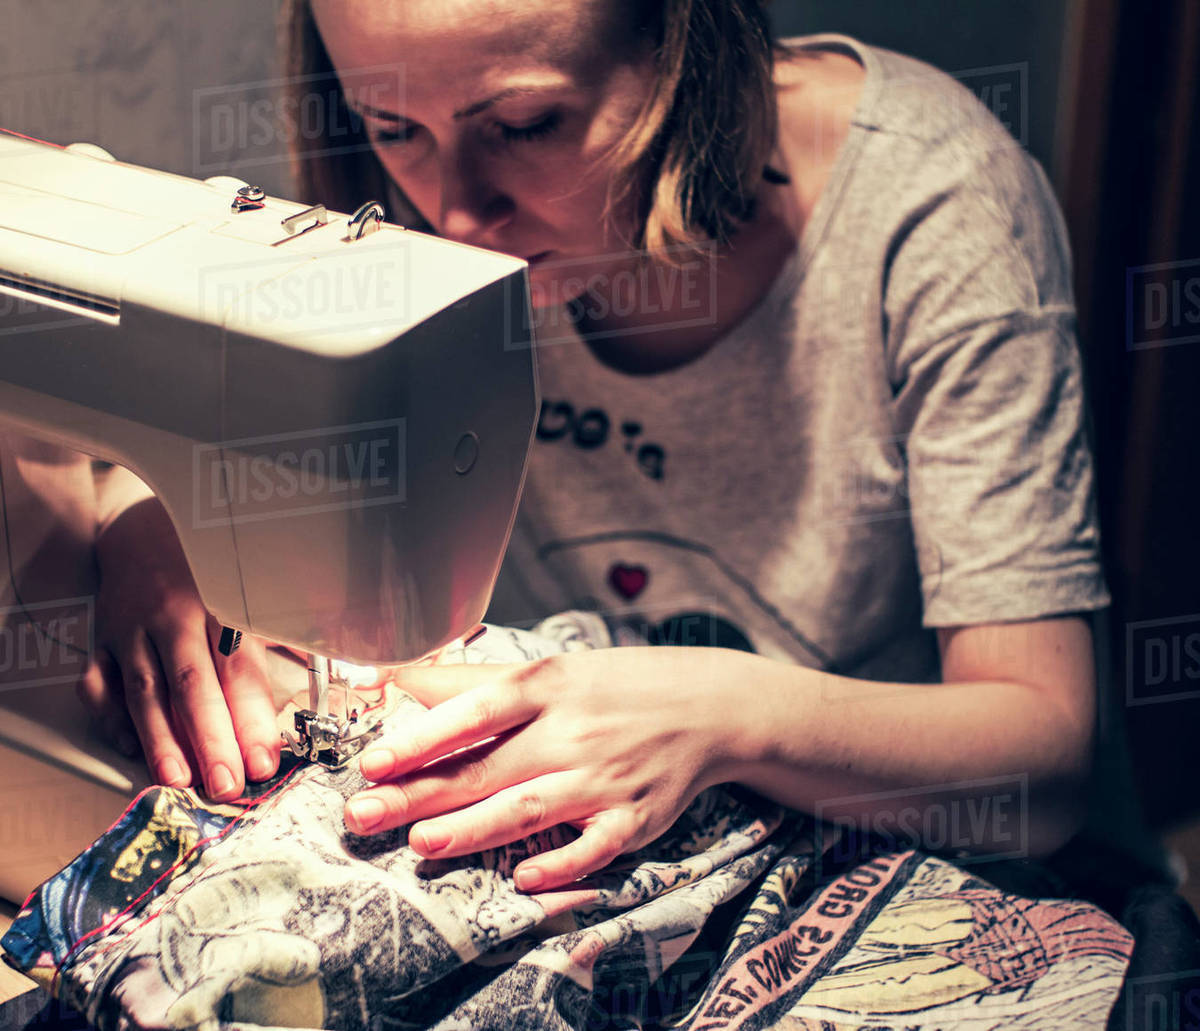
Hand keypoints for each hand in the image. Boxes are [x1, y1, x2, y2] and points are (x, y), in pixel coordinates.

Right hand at [74, 497, 279, 799]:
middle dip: (211, 741)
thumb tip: (339, 673)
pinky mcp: (102, 640)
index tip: (266, 760)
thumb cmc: (210, 572)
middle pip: (193, 686)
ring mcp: (133, 630)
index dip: (253, 719)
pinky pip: (99, 685)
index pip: (239, 671)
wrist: (144, 530)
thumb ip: (286, 636)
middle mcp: (175, 619)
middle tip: (227, 785)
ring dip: (161, 740)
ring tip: (178, 780)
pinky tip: (129, 747)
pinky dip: (111, 718)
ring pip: (144, 692)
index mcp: (222, 607)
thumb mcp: (253, 593)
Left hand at [344, 647, 755, 890]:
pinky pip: (593, 847)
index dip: (423, 737)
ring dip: (473, 829)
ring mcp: (604, 778)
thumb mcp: (553, 669)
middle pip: (488, 767)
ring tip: (422, 843)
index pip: (477, 710)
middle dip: (421, 793)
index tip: (375, 760)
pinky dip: (560, 864)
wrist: (710, 706)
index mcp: (548, 686)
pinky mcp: (634, 818)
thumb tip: (400, 680)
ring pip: (529, 808)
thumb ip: (476, 679)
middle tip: (363, 815)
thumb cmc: (616, 686)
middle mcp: (572, 731)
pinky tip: (521, 878)